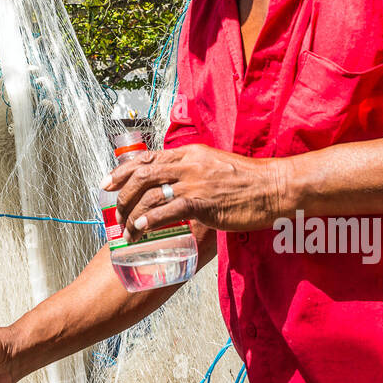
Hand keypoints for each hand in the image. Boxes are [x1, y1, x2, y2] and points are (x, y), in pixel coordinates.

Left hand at [105, 144, 286, 239]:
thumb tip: (177, 185)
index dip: (123, 170)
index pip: (147, 157)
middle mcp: (188, 164)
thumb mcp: (216, 165)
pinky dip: (149, 220)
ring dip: (132, 213)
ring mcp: (195, 182)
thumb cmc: (250, 181)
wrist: (275, 187)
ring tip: (126, 229)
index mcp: (190, 153)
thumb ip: (194, 171)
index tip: (107, 182)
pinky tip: (141, 228)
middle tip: (112, 210)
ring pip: (150, 194)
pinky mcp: (203, 203)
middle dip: (120, 192)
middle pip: (142, 174)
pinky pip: (168, 211)